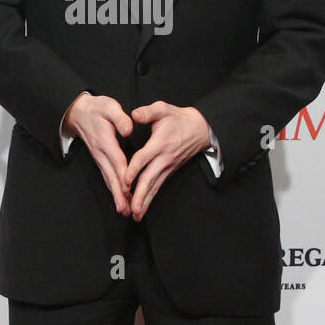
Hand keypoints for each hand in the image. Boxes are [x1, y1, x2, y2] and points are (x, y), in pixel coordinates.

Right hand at [64, 93, 134, 215]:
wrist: (79, 112)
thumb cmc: (97, 108)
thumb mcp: (109, 106)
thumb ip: (120, 118)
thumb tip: (129, 130)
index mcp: (105, 141)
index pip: (117, 161)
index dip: (123, 176)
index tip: (129, 189)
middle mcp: (101, 153)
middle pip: (111, 176)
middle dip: (119, 194)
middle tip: (126, 209)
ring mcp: (99, 158)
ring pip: (108, 179)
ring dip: (116, 196)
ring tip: (124, 210)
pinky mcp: (100, 160)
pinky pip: (106, 176)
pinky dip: (112, 189)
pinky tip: (118, 198)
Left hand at [124, 102, 210, 220]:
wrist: (200, 129)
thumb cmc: (179, 118)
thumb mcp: (163, 109)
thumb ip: (148, 112)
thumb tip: (134, 115)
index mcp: (160, 143)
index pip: (144, 158)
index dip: (134, 169)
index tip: (125, 180)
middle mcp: (164, 158)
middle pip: (150, 178)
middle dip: (141, 194)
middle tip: (132, 207)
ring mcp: (168, 167)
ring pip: (155, 186)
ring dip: (146, 201)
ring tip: (136, 215)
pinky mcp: (169, 171)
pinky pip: (158, 186)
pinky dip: (150, 198)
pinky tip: (142, 209)